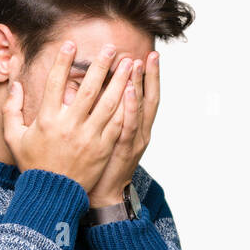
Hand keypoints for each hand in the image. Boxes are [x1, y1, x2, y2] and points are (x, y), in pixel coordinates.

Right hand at [3, 41, 132, 191]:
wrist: (52, 196)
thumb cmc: (33, 165)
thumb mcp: (14, 138)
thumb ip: (11, 110)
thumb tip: (15, 85)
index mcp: (47, 120)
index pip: (55, 83)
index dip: (63, 61)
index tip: (71, 44)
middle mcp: (69, 126)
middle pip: (88, 89)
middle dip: (101, 65)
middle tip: (111, 47)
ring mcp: (89, 138)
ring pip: (108, 103)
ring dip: (120, 81)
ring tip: (129, 64)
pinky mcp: (103, 149)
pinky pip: (117, 123)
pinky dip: (127, 106)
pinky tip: (134, 92)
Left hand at [88, 51, 159, 206]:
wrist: (103, 194)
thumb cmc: (102, 165)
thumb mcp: (109, 137)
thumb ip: (107, 114)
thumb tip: (97, 90)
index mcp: (137, 128)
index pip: (146, 97)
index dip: (149, 77)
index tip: (149, 56)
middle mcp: (140, 132)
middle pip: (149, 99)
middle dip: (151, 76)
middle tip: (151, 54)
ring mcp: (133, 141)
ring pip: (139, 109)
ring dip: (139, 85)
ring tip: (137, 64)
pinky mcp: (122, 149)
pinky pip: (127, 126)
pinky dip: (129, 108)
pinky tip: (126, 91)